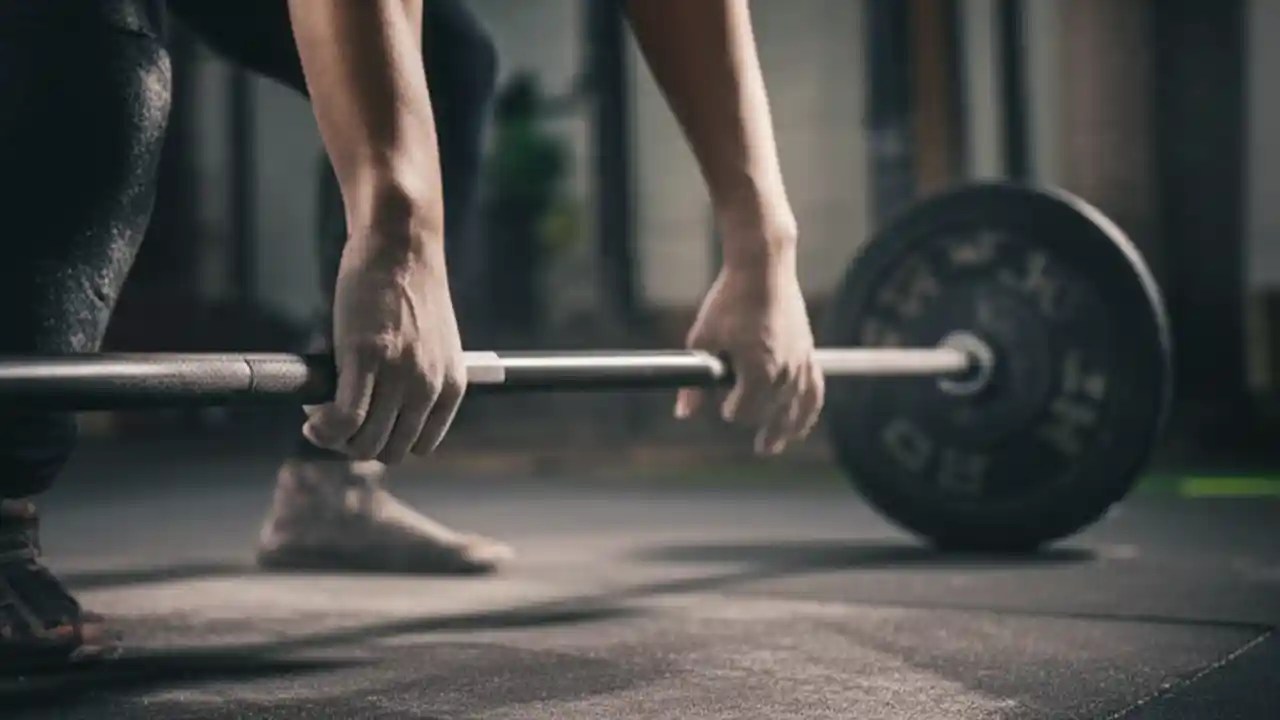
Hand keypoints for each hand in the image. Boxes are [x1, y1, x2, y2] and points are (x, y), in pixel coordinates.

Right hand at [303, 224, 465, 464]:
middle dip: (356, 446)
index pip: (420, 446)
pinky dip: (323, 427)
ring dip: (334, 439)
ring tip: (318, 417)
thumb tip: (385, 411)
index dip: (386, 443)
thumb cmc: (409, 290)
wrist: (401, 246)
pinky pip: (344, 419)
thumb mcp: (433, 345)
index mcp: (451, 386)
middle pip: (389, 451)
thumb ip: (419, 379)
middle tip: (332, 423)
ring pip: (364, 443)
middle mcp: (429, 386)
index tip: (364, 426)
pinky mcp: (365, 357)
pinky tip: (310, 414)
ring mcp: (399, 374)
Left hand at [675, 232, 823, 454]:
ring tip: (781, 445)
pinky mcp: (808, 350)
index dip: (731, 411)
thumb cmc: (729, 300)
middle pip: (772, 413)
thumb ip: (694, 381)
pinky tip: (804, 422)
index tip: (722, 408)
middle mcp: (784, 370)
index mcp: (758, 369)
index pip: (744, 410)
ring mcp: (800, 361)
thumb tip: (683, 413)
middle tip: (761, 447)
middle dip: (762, 425)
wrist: (762, 268)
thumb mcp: (703, 338)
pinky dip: (811, 409)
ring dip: (789, 429)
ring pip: (798, 407)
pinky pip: (815, 389)